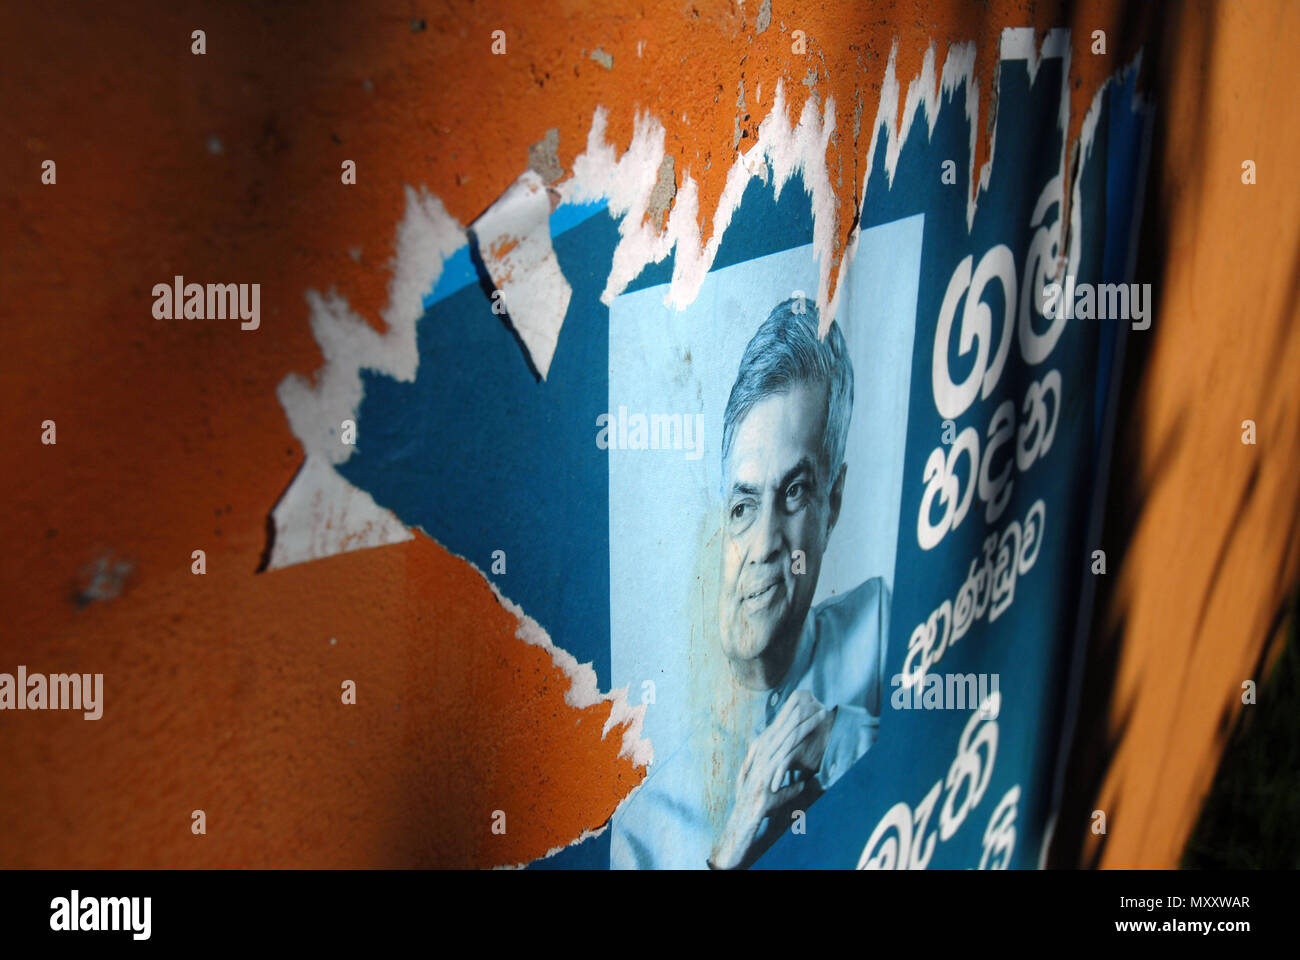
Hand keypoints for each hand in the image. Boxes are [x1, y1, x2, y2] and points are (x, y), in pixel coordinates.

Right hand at [710, 691, 835, 868]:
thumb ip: (789, 787)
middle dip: (800, 711)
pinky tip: (811, 728)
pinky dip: (800, 736)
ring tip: (820, 710)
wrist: (748, 814)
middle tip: (814, 696)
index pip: (782, 730)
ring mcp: (768, 756)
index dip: (794, 717)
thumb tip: (800, 786)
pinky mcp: (771, 764)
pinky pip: (788, 746)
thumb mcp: (779, 794)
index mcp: (766, 753)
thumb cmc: (762, 804)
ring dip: (805, 721)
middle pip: (785, 726)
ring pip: (789, 733)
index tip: (807, 705)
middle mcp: (765, 750)